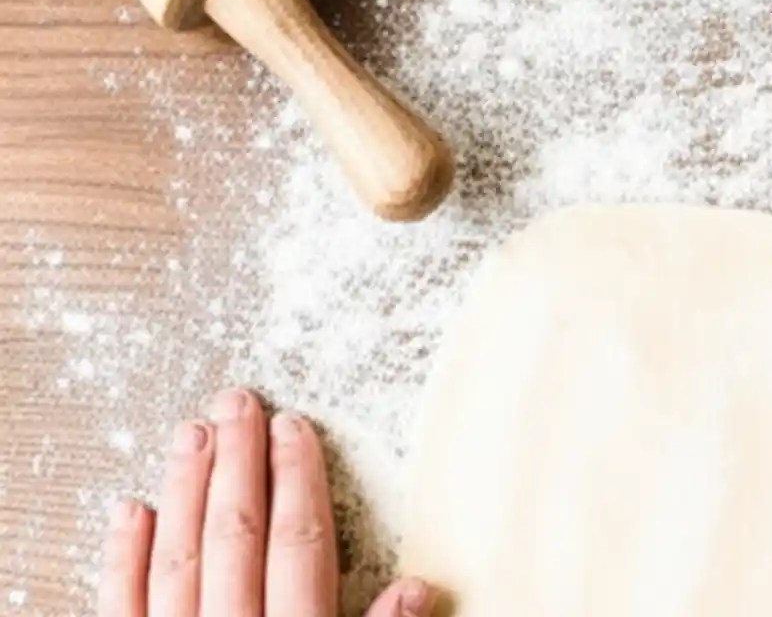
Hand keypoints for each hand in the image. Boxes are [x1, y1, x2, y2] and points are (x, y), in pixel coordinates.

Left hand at [98, 388, 436, 616]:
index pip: (299, 543)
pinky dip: (124, 557)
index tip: (294, 428)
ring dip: (185, 490)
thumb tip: (419, 588)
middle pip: (236, 534)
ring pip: (179, 557)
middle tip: (237, 404)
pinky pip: (122, 606)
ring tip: (191, 432)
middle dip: (239, 461)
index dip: (298, 479)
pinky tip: (133, 509)